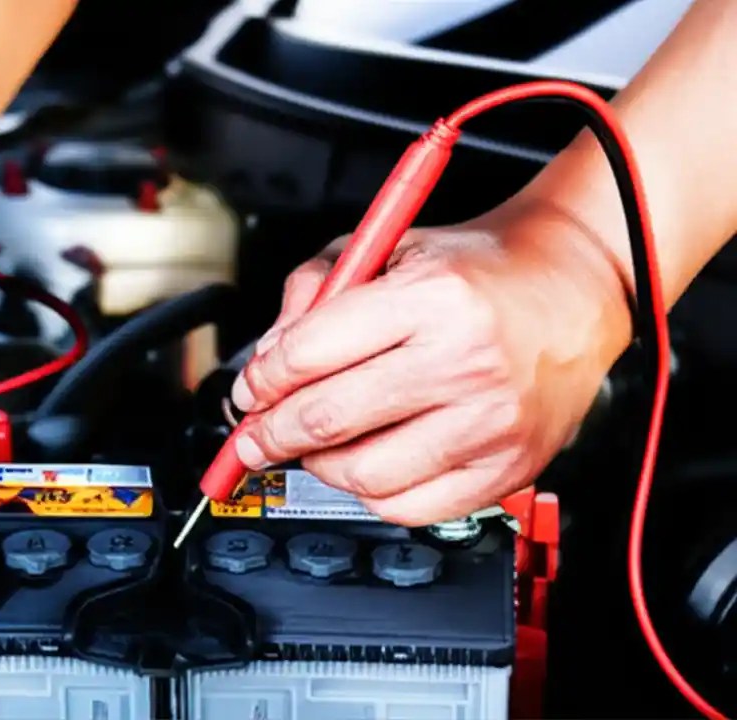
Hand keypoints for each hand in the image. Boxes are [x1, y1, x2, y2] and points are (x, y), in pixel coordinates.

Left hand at [230, 208, 632, 524]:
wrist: (574, 287)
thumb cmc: (479, 269)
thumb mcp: (387, 248)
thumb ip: (314, 293)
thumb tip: (265, 361)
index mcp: (431, 296)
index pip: (308, 354)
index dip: (259, 381)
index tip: (247, 391)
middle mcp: (464, 361)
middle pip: (328, 419)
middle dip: (270, 433)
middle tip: (255, 434)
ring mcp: (490, 422)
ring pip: (362, 474)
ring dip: (318, 465)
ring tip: (317, 444)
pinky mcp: (507, 468)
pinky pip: (409, 507)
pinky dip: (370, 493)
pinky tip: (366, 463)